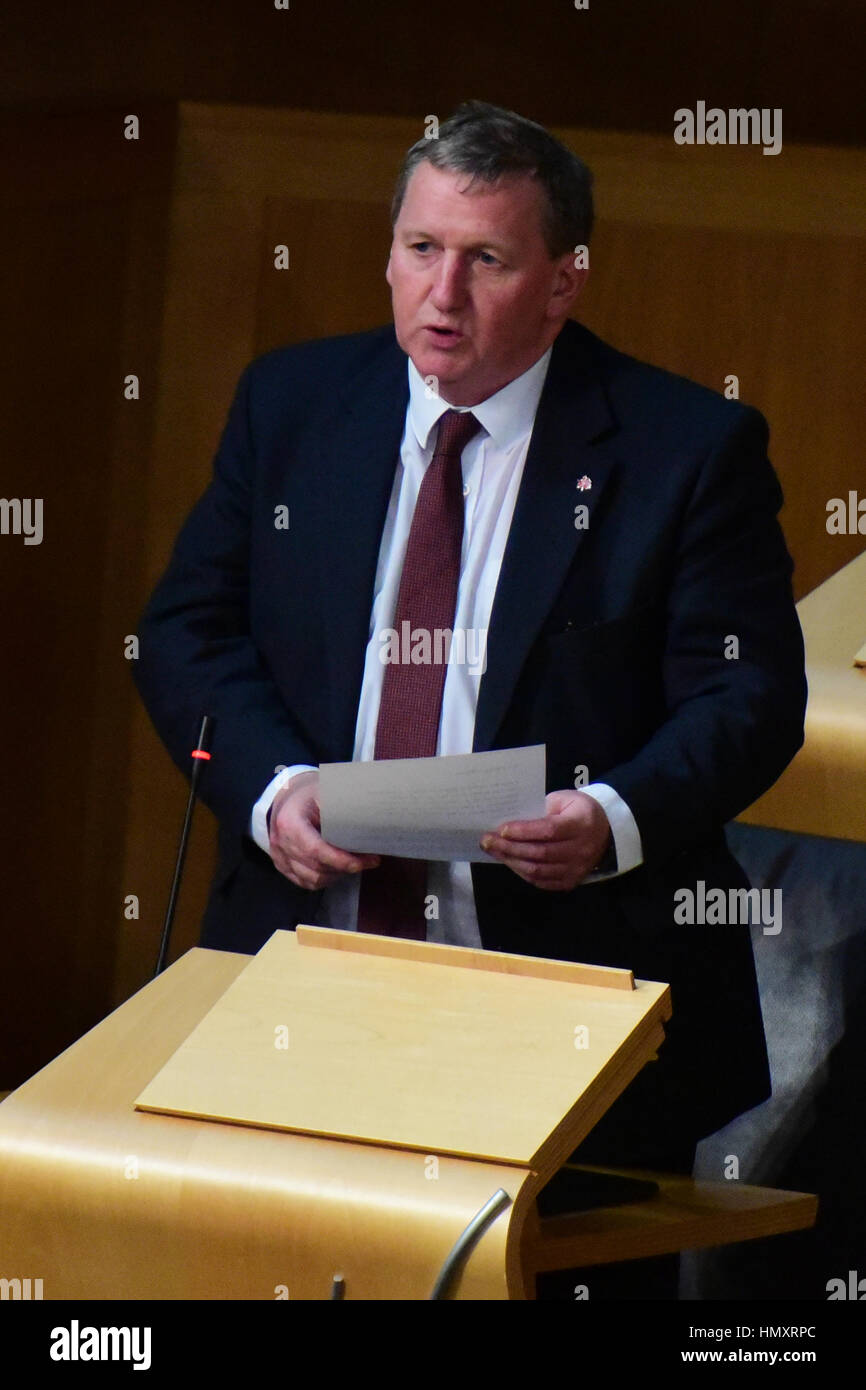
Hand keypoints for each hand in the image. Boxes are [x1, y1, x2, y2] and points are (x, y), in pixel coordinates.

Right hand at [267, 771, 379, 889]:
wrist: (286, 798)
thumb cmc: (308, 794)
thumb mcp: (324, 791)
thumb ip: (342, 807)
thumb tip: (369, 820)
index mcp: (290, 822)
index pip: (316, 850)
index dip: (341, 860)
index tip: (364, 861)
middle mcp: (281, 842)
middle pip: (316, 867)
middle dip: (345, 868)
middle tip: (369, 860)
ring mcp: (279, 856)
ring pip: (312, 879)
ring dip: (337, 875)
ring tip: (354, 863)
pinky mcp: (282, 866)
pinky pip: (306, 882)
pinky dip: (325, 879)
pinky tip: (338, 868)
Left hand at [480, 790, 611, 890]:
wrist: (606, 831)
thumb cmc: (579, 810)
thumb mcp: (564, 799)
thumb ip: (541, 809)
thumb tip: (511, 822)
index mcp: (580, 824)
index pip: (548, 830)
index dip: (523, 831)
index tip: (501, 829)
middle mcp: (581, 849)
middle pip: (540, 853)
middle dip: (509, 848)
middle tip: (487, 841)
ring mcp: (576, 869)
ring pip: (538, 870)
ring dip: (512, 861)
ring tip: (494, 851)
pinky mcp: (571, 882)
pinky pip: (542, 881)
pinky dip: (523, 873)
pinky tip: (509, 862)